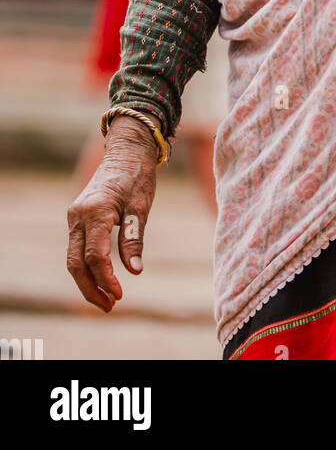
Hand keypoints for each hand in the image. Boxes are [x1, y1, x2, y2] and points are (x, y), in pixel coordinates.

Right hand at [66, 116, 158, 311]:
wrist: (127, 151)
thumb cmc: (137, 176)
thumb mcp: (141, 206)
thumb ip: (134, 239)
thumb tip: (134, 271)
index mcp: (95, 211)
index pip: (95, 256)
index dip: (106, 279)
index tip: (120, 295)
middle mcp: (79, 215)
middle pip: (76, 263)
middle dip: (90, 288)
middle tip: (110, 307)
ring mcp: (75, 217)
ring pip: (73, 258)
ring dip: (87, 281)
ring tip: (106, 299)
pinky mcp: (77, 218)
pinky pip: (77, 248)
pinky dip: (86, 267)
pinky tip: (101, 279)